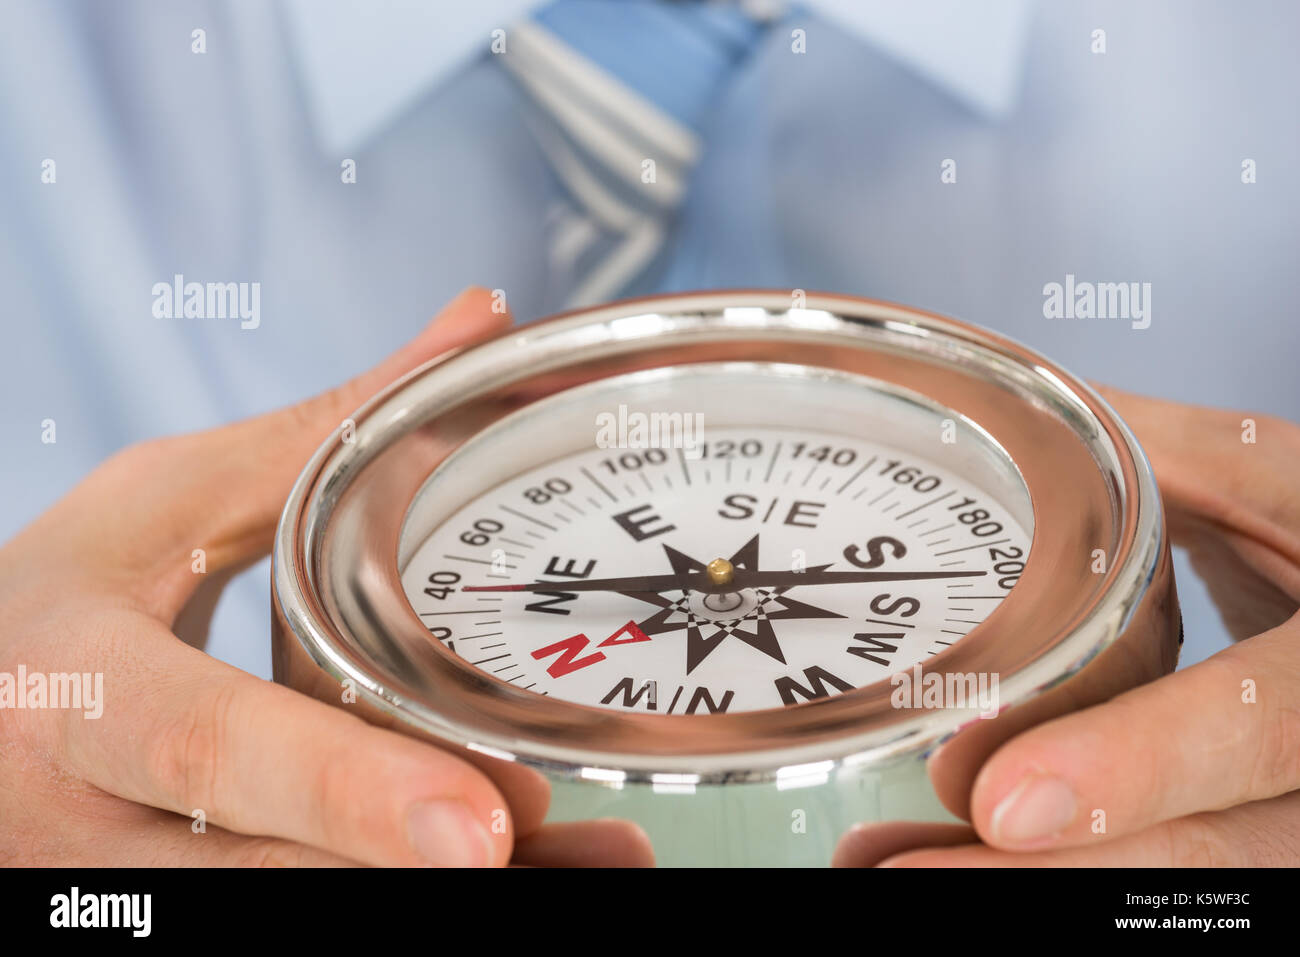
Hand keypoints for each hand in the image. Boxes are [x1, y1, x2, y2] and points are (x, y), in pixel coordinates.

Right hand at [0, 288, 652, 866]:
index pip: (211, 744)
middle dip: (423, 866)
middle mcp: (81, 820)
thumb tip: (477, 322)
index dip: (344, 788)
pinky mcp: (146, 925)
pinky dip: (399, 901)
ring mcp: (104, 900)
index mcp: (76, 683)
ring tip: (602, 867)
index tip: (482, 824)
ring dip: (453, 910)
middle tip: (591, 846)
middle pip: (266, 875)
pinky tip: (524, 875)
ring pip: (286, 919)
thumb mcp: (162, 503)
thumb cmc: (57, 601)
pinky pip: (278, 926)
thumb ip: (324, 430)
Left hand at [835, 386, 1299, 865]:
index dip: (1141, 764)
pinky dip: (1053, 876)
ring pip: (1186, 885)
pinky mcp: (1262, 833)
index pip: (1266, 717)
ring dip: (1030, 888)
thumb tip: (1003, 414)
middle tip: (900, 867)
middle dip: (1052, 871)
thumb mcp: (1267, 474)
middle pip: (1215, 851)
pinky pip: (1167, 882)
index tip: (1001, 796)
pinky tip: (947, 864)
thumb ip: (1151, 454)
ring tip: (890, 869)